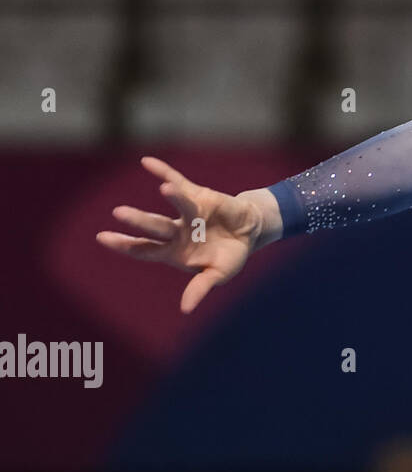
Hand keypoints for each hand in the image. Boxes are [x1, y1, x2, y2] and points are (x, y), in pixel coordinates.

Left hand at [96, 156, 267, 313]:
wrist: (250, 232)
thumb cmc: (230, 256)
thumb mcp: (219, 274)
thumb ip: (201, 288)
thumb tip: (185, 310)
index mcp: (174, 252)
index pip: (143, 249)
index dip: (124, 244)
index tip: (102, 237)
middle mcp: (175, 231)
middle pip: (155, 226)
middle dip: (139, 220)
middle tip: (119, 212)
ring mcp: (186, 212)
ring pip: (175, 203)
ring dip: (171, 195)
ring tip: (166, 190)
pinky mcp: (199, 195)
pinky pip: (179, 180)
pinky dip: (164, 171)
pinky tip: (146, 162)